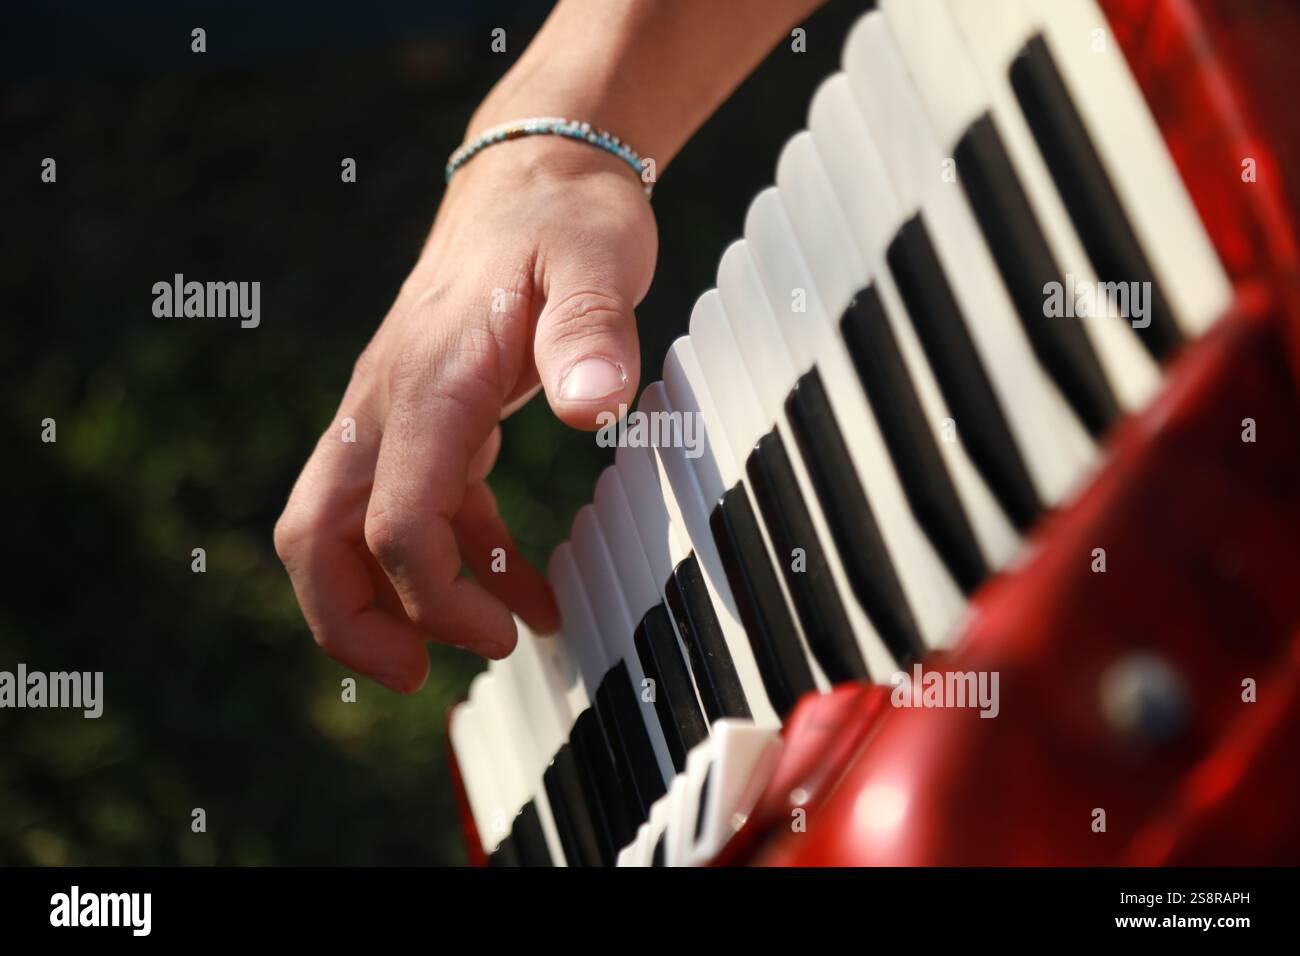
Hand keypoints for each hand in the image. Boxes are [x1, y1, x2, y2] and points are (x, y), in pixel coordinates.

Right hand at [274, 136, 656, 690]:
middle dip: (352, 620)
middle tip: (417, 676)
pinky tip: (518, 581)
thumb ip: (591, 333)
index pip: (393, 520)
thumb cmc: (567, 220)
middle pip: (316, 535)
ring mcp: (399, 410)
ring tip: (497, 637)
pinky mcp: (427, 415)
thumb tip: (588, 402)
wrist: (538, 175)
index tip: (501, 632)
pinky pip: (412, 505)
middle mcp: (389, 402)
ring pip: (349, 527)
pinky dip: (453, 557)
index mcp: (426, 383)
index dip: (435, 595)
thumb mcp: (596, 264)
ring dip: (402, 597)